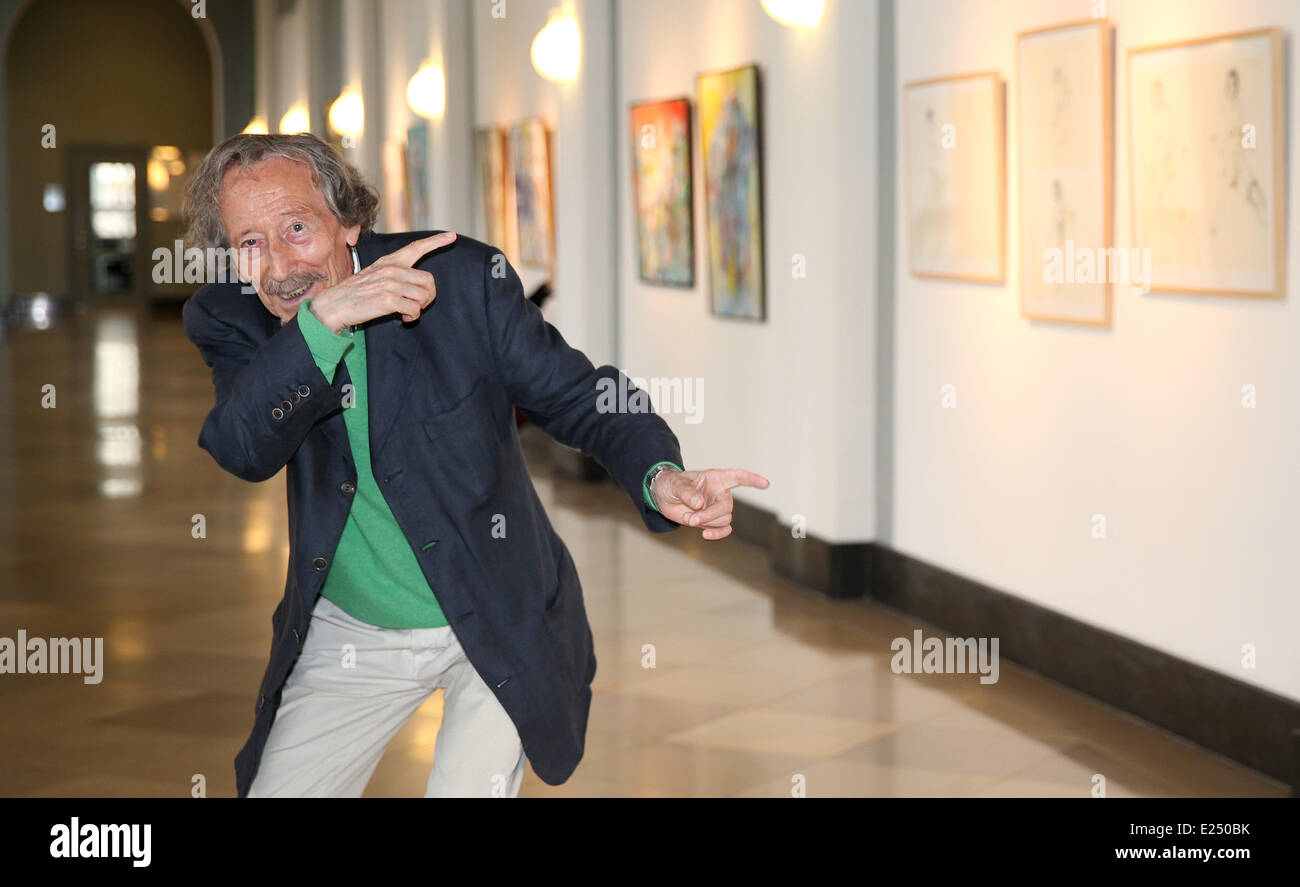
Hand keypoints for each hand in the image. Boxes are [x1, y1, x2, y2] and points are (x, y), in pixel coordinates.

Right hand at [311, 232, 456, 330]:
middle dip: (428, 296)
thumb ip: (395, 275)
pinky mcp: (388, 299)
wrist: (333, 306)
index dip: (436, 242)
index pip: (416, 247)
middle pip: (429, 280)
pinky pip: (415, 309)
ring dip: (419, 308)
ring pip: (424, 296)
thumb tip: (416, 286)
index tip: (452, 236)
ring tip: (407, 312)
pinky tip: (404, 317)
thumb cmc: (355, 294)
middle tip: (417, 305)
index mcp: (390, 262)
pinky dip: (412, 316)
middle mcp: (392, 269)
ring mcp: (390, 284)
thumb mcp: (375, 276)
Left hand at [652, 468, 769, 540]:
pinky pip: (724, 530)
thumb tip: (699, 504)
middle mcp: (719, 493)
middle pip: (727, 506)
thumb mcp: (675, 484)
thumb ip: (687, 492)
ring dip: (708, 523)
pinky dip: (717, 534)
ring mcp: (716, 508)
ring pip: (725, 519)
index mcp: (714, 478)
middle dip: (710, 515)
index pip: (738, 477)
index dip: (752, 479)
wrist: (663, 497)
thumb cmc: (671, 484)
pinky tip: (705, 535)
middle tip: (691, 519)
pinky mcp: (711, 521)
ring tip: (689, 519)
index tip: (765, 484)